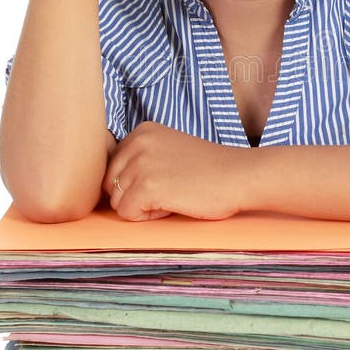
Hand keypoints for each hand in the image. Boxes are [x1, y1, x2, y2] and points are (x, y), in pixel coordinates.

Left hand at [104, 122, 246, 221]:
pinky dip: (149, 217)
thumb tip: (109, 184)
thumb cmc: (209, 170)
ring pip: (118, 202)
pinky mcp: (147, 186)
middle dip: (135, 196)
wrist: (240, 176)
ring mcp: (141, 164)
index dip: (137, 182)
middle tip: (171, 189)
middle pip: (111, 185)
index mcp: (141, 131)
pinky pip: (128, 214)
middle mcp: (137, 142)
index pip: (114, 168)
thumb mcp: (168, 150)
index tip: (167, 177)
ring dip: (143, 207)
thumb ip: (140, 159)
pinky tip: (173, 204)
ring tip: (174, 195)